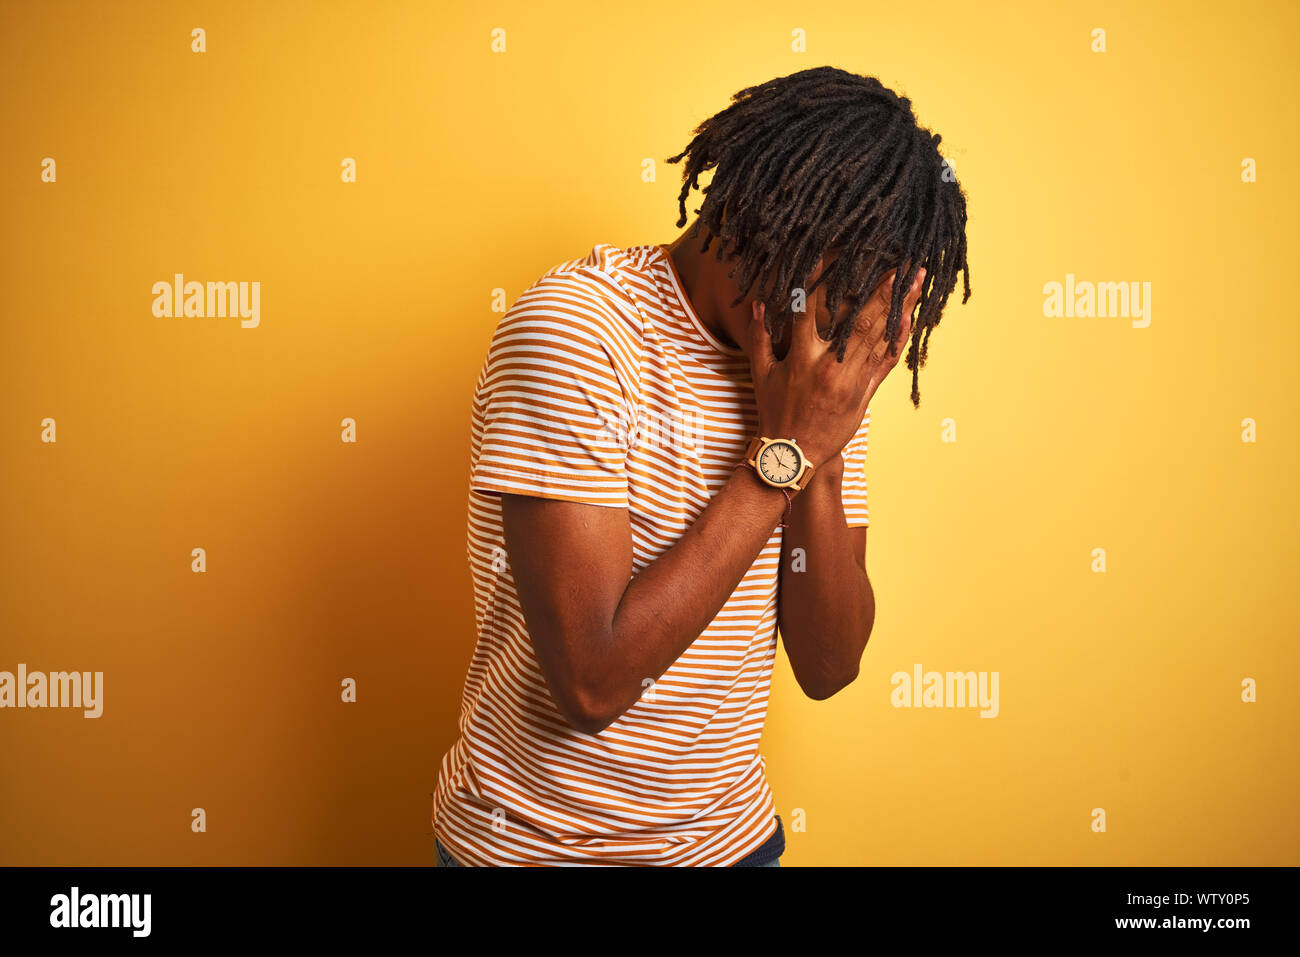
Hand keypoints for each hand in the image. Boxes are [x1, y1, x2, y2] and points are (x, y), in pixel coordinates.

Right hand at [746, 266, 924, 469]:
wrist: (794, 455)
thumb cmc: (774, 413)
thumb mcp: (761, 374)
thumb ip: (760, 337)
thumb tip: (758, 304)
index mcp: (801, 358)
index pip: (811, 309)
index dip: (820, 279)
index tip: (836, 254)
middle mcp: (829, 366)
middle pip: (860, 319)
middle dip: (882, 289)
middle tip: (902, 263)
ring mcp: (850, 380)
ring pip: (879, 336)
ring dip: (900, 306)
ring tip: (916, 281)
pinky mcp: (864, 394)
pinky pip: (885, 362)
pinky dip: (898, 340)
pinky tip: (910, 318)